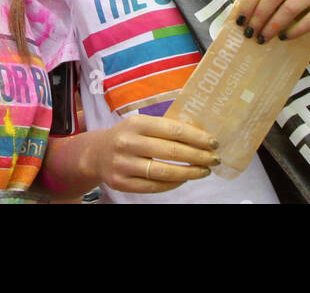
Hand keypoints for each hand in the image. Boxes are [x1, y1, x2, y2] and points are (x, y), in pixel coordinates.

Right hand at [86, 115, 217, 193]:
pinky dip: (173, 183)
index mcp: (136, 123)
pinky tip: (184, 178)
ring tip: (204, 171)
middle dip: (198, 156)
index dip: (197, 137)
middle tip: (214, 159)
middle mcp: (128, 142)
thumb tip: (201, 136)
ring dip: (189, 172)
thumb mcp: (141, 124)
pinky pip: (154, 186)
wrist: (96, 154)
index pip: (173, 130)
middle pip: (172, 151)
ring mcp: (123, 164)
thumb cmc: (127, 136)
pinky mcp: (121, 183)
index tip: (213, 142)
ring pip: (164, 171)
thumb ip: (165, 128)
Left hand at [233, 0, 309, 43]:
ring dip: (274, 25)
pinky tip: (283, 38)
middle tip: (251, 34)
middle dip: (259, 16)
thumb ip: (263, 1)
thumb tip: (240, 19)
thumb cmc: (297, 6)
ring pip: (291, 7)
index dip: (248, 3)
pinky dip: (294, 31)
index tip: (240, 22)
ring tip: (264, 38)